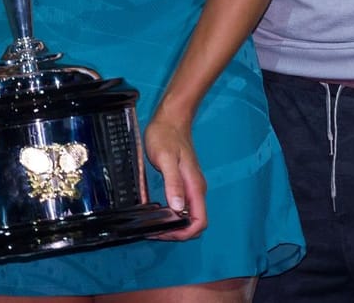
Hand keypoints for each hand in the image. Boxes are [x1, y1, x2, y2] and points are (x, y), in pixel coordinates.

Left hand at [142, 107, 206, 239]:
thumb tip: (178, 209)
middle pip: (195, 223)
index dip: (184, 233)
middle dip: (178, 233)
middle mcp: (196, 189)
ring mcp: (191, 186)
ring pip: (189, 216)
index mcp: (195, 186)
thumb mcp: (166, 159)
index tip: (164, 232)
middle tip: (156, 230)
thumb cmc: (166, 135)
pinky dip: (172, 215)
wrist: (171, 119)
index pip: (199, 221)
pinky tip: (158, 211)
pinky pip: (183, 207)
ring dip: (174, 225)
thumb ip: (173, 183)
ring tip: (154, 223)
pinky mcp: (184, 183)